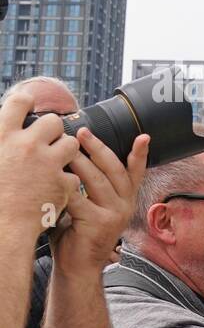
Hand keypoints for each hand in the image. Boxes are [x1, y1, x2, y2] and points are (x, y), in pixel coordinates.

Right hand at [0, 90, 81, 238]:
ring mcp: (48, 164)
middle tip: (47, 142)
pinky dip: (65, 182)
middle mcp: (27, 145)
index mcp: (2, 137)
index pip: (18, 102)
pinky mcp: (63, 183)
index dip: (25, 101)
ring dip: (66, 152)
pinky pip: (72, 174)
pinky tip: (54, 189)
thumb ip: (1, 141)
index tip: (29, 103)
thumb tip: (4, 133)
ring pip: (71, 144)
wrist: (1, 227)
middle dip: (53, 131)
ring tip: (55, 163)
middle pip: (53, 122)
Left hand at [51, 130, 148, 274]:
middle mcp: (124, 206)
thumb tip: (73, 157)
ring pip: (98, 181)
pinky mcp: (99, 224)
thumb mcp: (90, 207)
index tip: (144, 136)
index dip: (140, 154)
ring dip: (80, 163)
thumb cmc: (78, 234)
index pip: (135, 173)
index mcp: (125, 200)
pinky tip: (57, 180)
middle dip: (99, 148)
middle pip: (115, 170)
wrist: (78, 266)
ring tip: (66, 150)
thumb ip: (89, 188)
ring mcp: (114, 215)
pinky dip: (67, 189)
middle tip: (83, 133)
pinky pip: (81, 199)